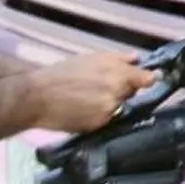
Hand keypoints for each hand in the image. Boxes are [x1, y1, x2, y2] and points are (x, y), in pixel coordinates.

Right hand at [26, 53, 154, 133]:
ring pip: (120, 107)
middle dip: (123, 90)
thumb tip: (137, 60)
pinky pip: (107, 119)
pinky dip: (100, 115)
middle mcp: (118, 92)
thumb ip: (119, 59)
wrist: (36, 98)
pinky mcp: (98, 125)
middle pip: (132, 93)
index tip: (148, 80)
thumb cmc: (61, 74)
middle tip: (102, 87)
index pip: (147, 79)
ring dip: (111, 103)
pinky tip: (84, 110)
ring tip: (89, 99)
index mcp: (118, 73)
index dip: (146, 79)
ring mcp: (109, 110)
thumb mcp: (91, 58)